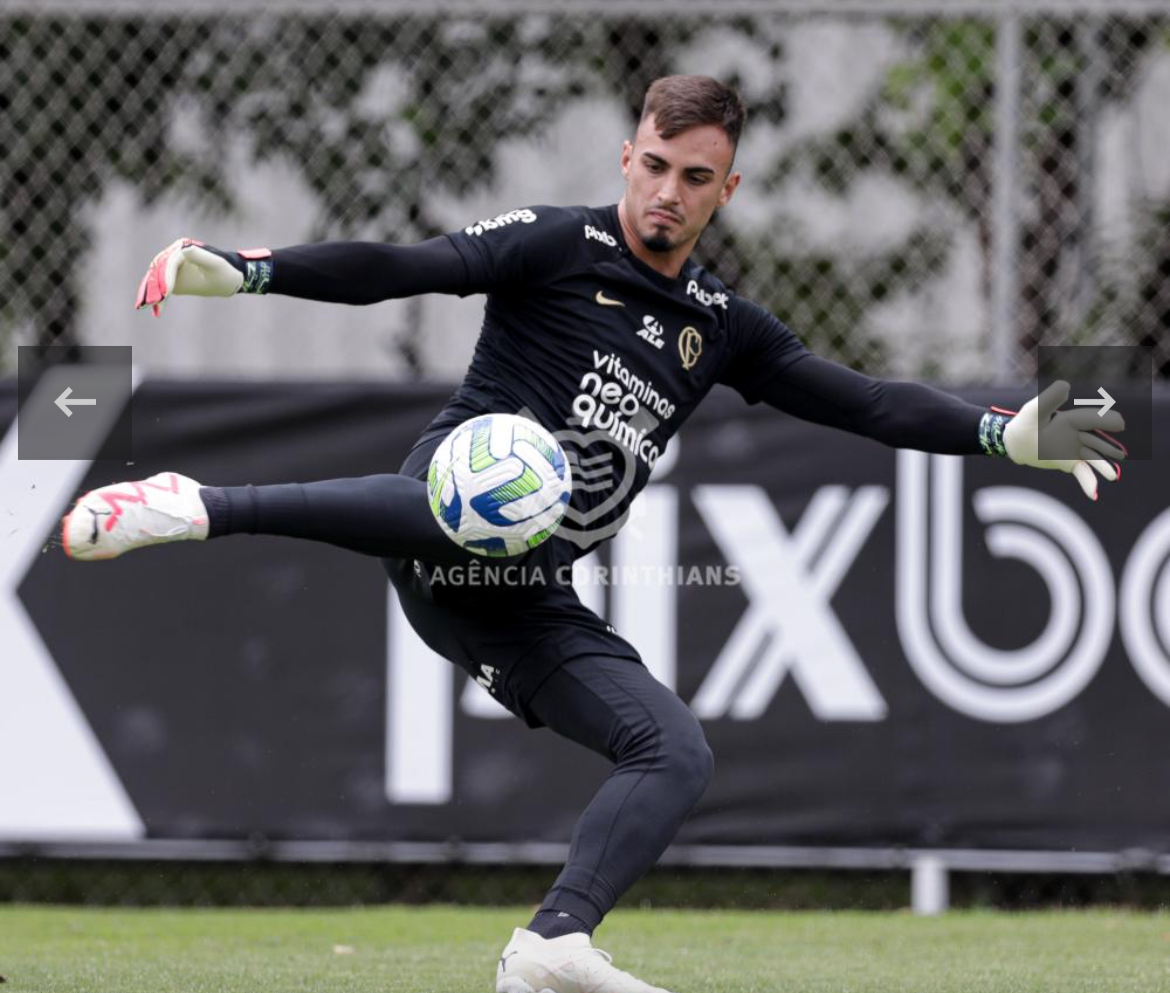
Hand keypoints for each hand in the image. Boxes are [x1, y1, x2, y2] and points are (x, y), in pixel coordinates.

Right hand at [134, 238, 244, 316]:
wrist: (230, 279)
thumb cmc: (226, 271)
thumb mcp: (215, 264)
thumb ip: (199, 256)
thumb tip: (182, 250)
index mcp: (183, 247)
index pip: (169, 262)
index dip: (166, 277)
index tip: (165, 293)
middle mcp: (173, 254)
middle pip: (159, 271)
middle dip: (154, 287)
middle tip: (150, 302)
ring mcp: (171, 267)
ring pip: (156, 280)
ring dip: (150, 293)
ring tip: (146, 307)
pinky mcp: (172, 278)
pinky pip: (162, 288)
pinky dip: (159, 299)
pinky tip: (157, 312)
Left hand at [1003, 380, 1126, 500]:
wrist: (1015, 442)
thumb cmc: (1024, 422)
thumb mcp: (1034, 410)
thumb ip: (1049, 399)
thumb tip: (1066, 386)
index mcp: (1071, 420)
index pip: (1092, 420)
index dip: (1106, 421)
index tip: (1119, 423)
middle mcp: (1077, 434)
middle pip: (1096, 440)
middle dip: (1107, 447)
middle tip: (1120, 454)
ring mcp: (1074, 449)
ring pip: (1092, 458)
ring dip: (1101, 467)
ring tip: (1112, 476)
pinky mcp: (1068, 462)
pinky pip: (1082, 472)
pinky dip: (1088, 481)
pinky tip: (1093, 493)